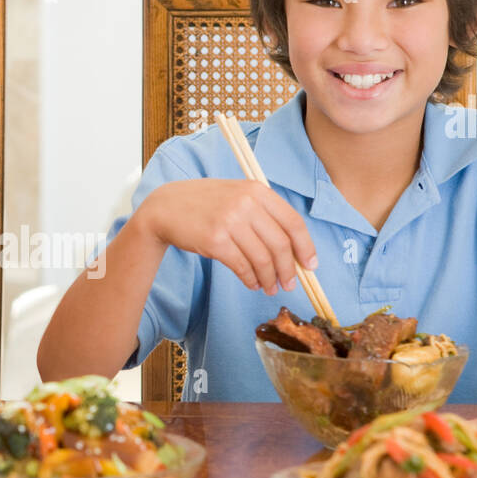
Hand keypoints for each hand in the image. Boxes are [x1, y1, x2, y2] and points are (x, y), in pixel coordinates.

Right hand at [137, 179, 316, 293]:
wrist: (166, 208)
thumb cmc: (205, 205)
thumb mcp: (237, 196)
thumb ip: (264, 214)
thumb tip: (293, 250)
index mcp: (257, 190)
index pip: (293, 222)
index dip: (306, 247)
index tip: (310, 265)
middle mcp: (245, 203)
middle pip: (280, 244)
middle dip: (288, 270)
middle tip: (289, 284)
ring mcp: (230, 221)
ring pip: (263, 259)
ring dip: (269, 278)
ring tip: (270, 288)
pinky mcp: (215, 240)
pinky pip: (242, 266)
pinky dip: (251, 279)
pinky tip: (252, 283)